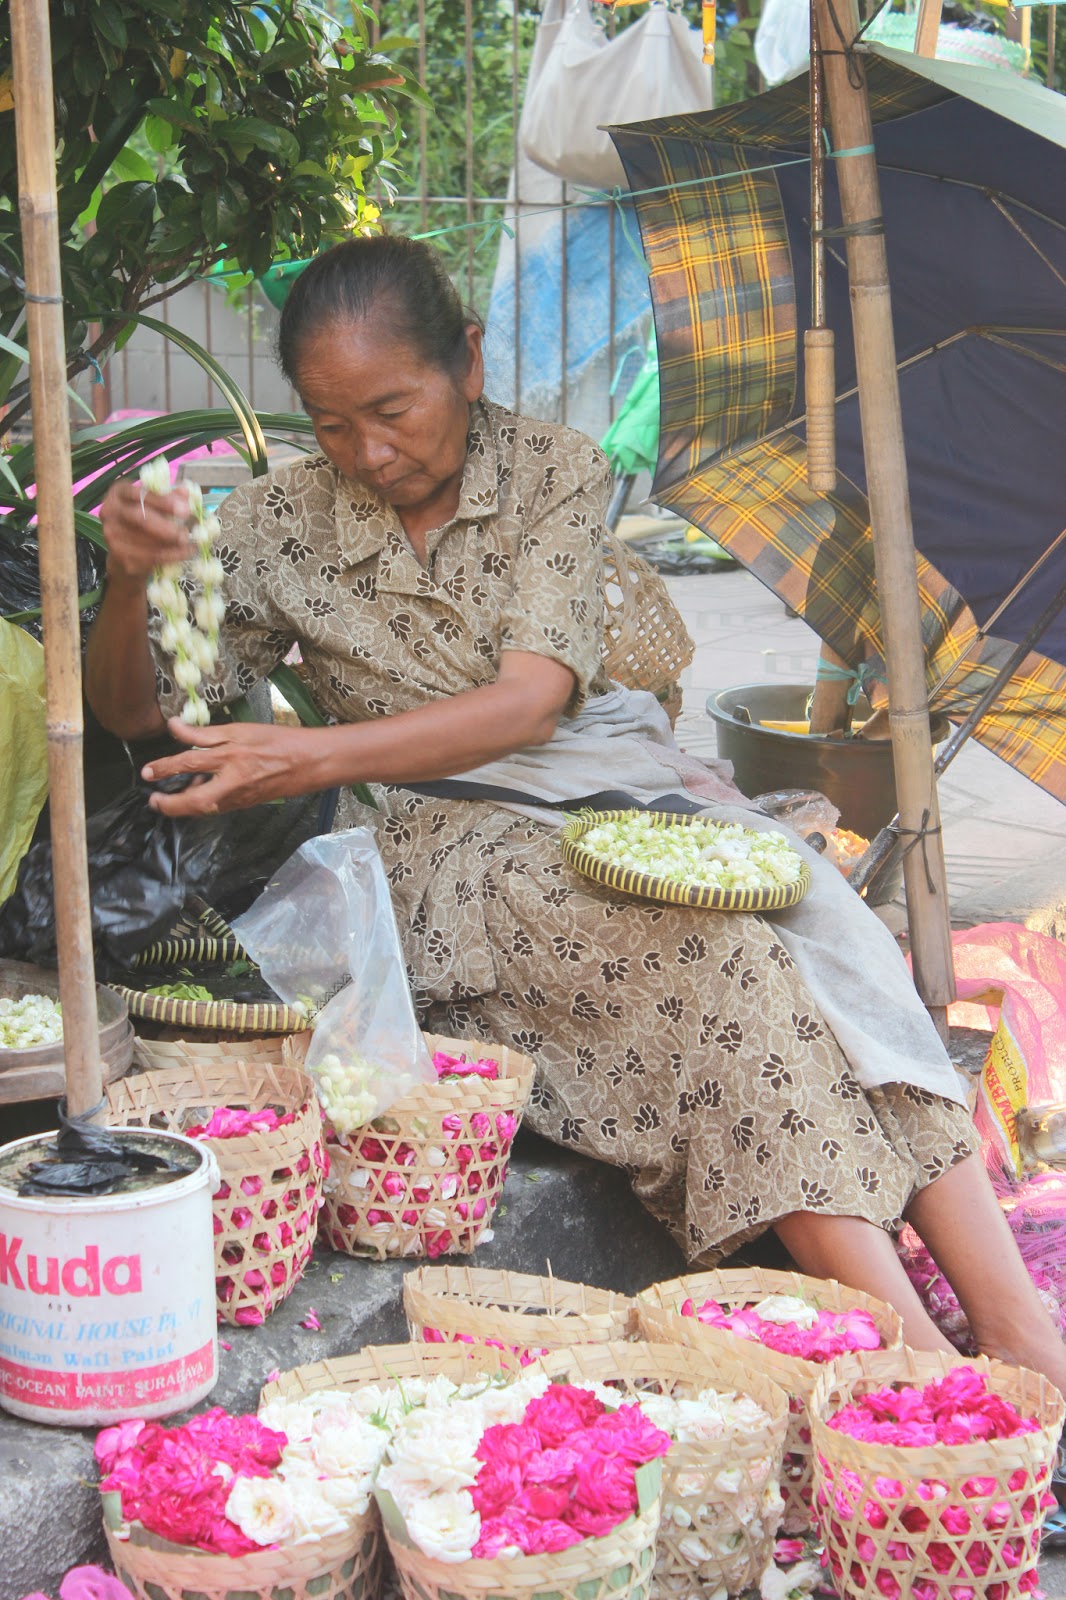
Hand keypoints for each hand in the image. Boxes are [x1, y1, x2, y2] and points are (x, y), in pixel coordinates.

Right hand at [99, 479, 194, 583]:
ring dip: (171, 544)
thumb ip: (170, 496)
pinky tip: (182, 553)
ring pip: (145, 541)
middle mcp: (110, 510)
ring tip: (188, 544)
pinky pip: (148, 557)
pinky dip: (169, 556)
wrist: (125, 548)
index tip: (186, 510)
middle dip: (166, 527)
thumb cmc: (144, 518)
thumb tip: (186, 492)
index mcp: (119, 492)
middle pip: (139, 518)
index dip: (164, 502)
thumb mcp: (155, 502)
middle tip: (185, 534)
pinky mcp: (118, 554)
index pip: (140, 494)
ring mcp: (111, 534)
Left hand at [142, 719, 328, 814]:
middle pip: (193, 802)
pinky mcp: (247, 804)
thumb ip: (206, 732)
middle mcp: (232, 782)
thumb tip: (175, 726)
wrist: (310, 762)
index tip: (147, 772)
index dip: (164, 768)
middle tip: (154, 801)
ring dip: (185, 805)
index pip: (187, 762)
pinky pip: (218, 806)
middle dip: (170, 806)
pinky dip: (204, 802)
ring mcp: (240, 797)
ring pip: (205, 808)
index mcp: (230, 757)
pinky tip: (201, 791)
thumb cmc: (278, 740)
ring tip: (172, 797)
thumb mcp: (240, 730)